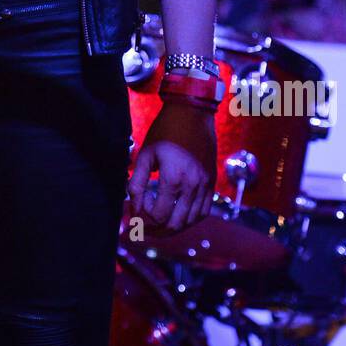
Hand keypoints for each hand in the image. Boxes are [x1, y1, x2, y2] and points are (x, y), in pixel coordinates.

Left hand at [127, 98, 216, 232]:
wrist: (193, 114)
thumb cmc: (165, 131)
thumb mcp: (145, 155)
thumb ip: (137, 184)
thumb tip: (133, 208)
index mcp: (173, 178)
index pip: (158, 215)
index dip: (143, 220)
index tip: (133, 215)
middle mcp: (192, 185)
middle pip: (174, 224)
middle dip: (156, 231)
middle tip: (142, 229)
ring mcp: (205, 186)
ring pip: (190, 222)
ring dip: (172, 228)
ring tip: (157, 226)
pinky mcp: (212, 183)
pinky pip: (203, 212)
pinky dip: (190, 220)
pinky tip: (177, 217)